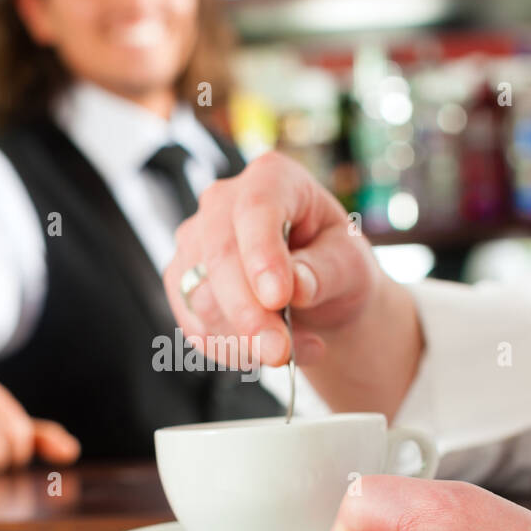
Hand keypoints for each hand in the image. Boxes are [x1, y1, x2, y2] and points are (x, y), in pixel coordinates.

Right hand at [163, 151, 382, 369]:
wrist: (319, 298)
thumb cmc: (337, 268)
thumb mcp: (350, 265)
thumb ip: (325, 272)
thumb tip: (296, 286)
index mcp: (273, 178)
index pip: (257, 208)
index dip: (262, 253)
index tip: (278, 298)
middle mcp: (223, 201)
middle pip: (220, 255)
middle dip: (249, 312)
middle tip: (279, 352)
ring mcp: (194, 240)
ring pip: (201, 296)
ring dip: (246, 338)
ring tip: (293, 350)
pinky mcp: (181, 281)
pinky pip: (194, 324)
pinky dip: (230, 349)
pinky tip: (263, 353)